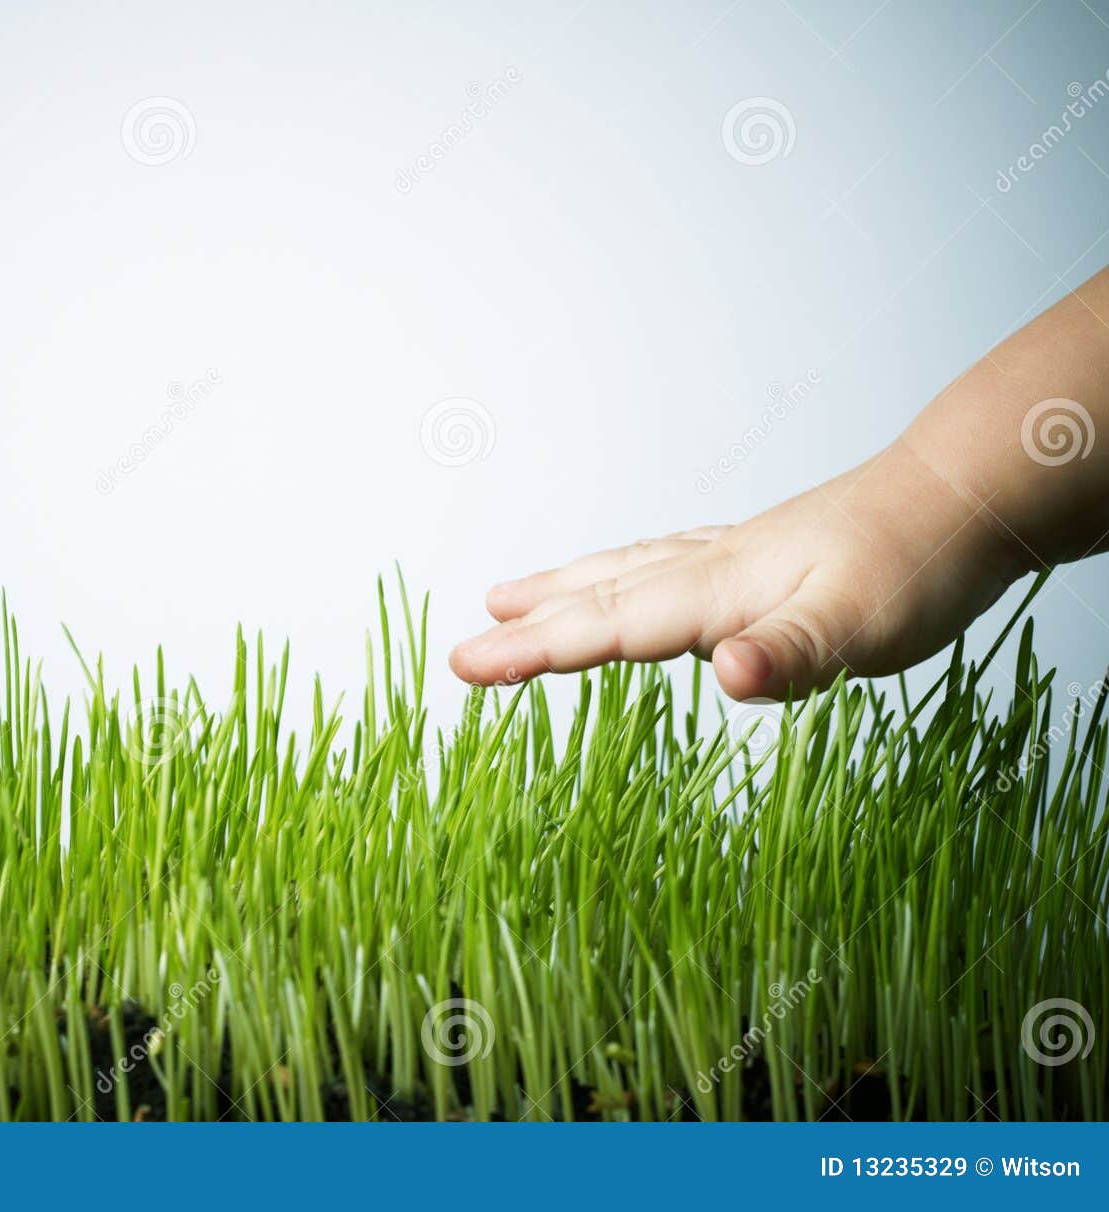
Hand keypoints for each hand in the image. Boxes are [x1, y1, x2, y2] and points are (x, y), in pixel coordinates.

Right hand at [448, 440, 1027, 700]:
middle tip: (466, 645)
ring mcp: (732, 559)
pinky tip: (633, 582)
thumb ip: (791, 651)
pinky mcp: (758, 561)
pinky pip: (662, 567)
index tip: (467, 664)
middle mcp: (711, 569)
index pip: (609, 626)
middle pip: (600, 595)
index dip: (534, 649)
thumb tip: (726, 673)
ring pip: (626, 574)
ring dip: (563, 590)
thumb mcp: (862, 623)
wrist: (961, 498)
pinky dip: (622, 576)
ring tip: (511, 598)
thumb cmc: (915, 565)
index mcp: (719, 589)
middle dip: (529, 623)